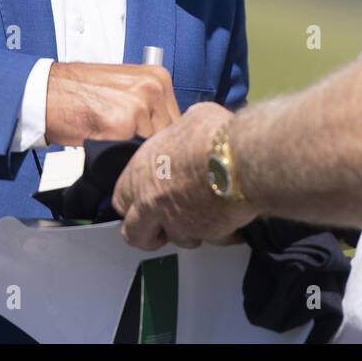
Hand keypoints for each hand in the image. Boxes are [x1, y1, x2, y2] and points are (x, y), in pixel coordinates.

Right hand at [44, 62, 181, 146]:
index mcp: (158, 77)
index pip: (177, 121)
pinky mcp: (122, 125)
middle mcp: (153, 88)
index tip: (152, 148)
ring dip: (136, 155)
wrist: (45, 92)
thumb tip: (165, 137)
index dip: (163, 139)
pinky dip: (121, 158)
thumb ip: (149, 107)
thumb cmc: (80, 92)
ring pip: (152, 148)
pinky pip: (132, 154)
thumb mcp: (124, 88)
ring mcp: (139, 106)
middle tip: (129, 150)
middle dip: (151, 148)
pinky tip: (106, 147)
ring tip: (114, 145)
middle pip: (170, 135)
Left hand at [112, 102, 256, 249]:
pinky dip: (225, 231)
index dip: (134, 202)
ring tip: (211, 212)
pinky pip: (216, 238)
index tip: (150, 199)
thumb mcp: (189, 121)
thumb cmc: (211, 135)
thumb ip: (179, 141)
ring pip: (181, 239)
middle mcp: (152, 203)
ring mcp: (179, 223)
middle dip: (153, 234)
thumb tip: (190, 139)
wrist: (240, 159)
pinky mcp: (207, 234)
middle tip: (171, 224)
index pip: (121, 200)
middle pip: (137, 235)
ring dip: (194, 230)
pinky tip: (235, 215)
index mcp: (141, 173)